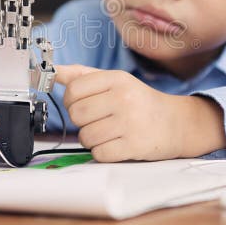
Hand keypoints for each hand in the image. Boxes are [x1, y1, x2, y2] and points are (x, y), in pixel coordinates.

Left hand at [55, 64, 225, 161]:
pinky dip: (103, 152)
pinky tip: (116, 144)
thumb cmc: (138, 101)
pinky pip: (99, 154)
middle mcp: (124, 98)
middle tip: (99, 119)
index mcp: (117, 79)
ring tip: (109, 132)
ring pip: (86, 136)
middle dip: (82, 121)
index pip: (73, 90)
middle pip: (77, 114)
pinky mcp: (134, 146)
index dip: (71, 101)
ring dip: (92, 139)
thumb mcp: (114, 81)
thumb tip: (50, 71)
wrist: (176, 123)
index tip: (82, 103)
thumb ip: (81, 75)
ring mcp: (130, 122)